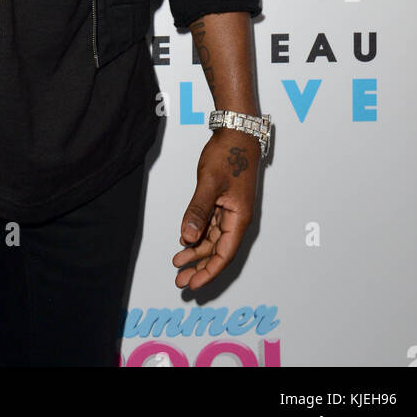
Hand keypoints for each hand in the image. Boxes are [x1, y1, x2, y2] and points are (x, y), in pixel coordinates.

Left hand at [172, 129, 258, 290]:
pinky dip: (198, 233)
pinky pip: (210, 224)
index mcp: (239, 218)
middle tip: (179, 280)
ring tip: (177, 261)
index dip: (208, 271)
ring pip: (212, 238)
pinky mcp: (224, 201)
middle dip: (198, 265)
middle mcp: (236, 218)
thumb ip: (198, 210)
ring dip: (196, 250)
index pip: (224, 254)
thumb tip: (187, 237)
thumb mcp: (209, 183)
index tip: (193, 284)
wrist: (237, 132)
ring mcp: (230, 210)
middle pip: (217, 250)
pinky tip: (184, 239)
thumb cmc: (229, 155)